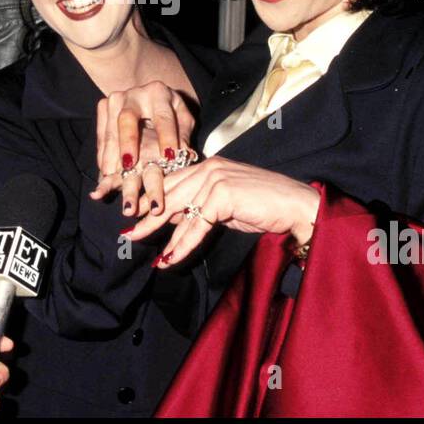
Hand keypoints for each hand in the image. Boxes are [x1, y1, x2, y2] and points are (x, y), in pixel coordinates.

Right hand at [90, 81, 195, 217]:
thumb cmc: (170, 113)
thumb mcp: (182, 121)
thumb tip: (184, 156)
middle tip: (129, 165)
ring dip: (110, 155)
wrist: (149, 98)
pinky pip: (101, 135)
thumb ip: (183, 136)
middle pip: (127, 118)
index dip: (167, 137)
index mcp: (159, 93)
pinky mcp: (103, 107)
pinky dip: (103, 155)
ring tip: (112, 176)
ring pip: (110, 129)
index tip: (170, 157)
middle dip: (127, 142)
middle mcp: (134, 93)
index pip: (163, 117)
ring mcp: (116, 99)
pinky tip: (106, 172)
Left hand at [120, 157, 321, 267]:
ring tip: (139, 244)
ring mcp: (216, 179)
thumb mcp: (225, 204)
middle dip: (147, 215)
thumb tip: (171, 217)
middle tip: (128, 232)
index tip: (134, 214)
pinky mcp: (222, 195)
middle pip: (169, 193)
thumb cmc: (265, 206)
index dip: (151, 198)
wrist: (296, 206)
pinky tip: (170, 258)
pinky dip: (182, 244)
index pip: (172, 181)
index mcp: (210, 165)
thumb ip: (199, 205)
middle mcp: (210, 167)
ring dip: (158, 232)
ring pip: (179, 210)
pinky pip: (196, 225)